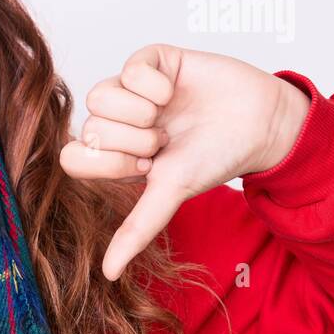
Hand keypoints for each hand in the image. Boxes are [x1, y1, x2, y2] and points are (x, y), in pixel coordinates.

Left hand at [59, 43, 310, 280]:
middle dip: (135, 140)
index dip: (107, 162)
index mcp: (113, 152)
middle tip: (166, 140)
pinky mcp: (150, 60)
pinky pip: (129, 68)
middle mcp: (116, 120)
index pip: (73, 157)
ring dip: (141, 112)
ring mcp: (129, 89)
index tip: (145, 166)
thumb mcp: (171, 194)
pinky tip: (174, 91)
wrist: (261, 124)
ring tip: (169, 116)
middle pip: (89, 128)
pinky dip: (154, 84)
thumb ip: (137, 229)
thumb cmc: (215, 158)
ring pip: (99, 96)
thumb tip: (109, 274)